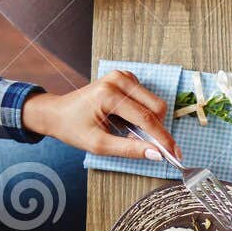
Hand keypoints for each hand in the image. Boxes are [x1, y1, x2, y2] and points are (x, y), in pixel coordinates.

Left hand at [21, 69, 179, 161]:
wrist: (56, 113)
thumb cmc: (73, 128)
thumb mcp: (99, 145)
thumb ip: (129, 149)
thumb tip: (157, 154)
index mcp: (109, 95)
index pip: (146, 118)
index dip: (163, 138)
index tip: (175, 154)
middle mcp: (118, 80)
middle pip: (156, 107)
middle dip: (156, 129)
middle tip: (141, 143)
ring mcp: (122, 76)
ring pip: (154, 102)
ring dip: (148, 121)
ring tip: (127, 130)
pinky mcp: (125, 77)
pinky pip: (146, 98)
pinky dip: (142, 113)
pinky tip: (126, 120)